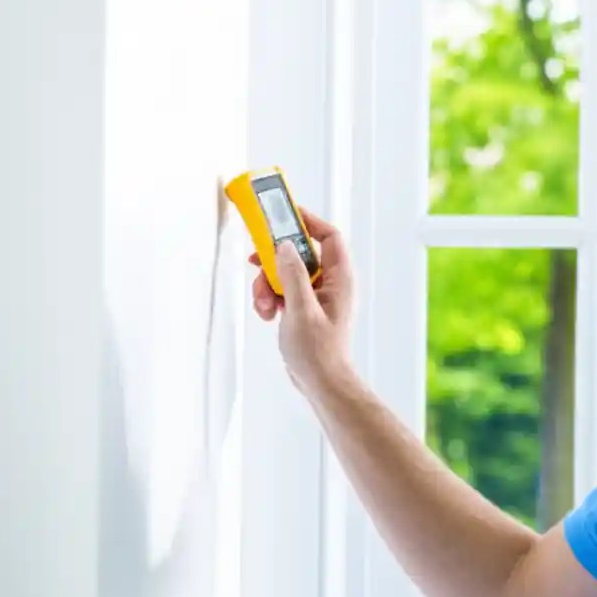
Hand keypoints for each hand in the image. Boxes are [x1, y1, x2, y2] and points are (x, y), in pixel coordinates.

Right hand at [249, 208, 354, 393]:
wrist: (320, 383)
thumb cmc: (319, 352)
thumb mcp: (301, 310)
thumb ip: (293, 275)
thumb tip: (284, 246)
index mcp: (339, 278)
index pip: (328, 236)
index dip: (308, 221)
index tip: (283, 213)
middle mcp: (330, 283)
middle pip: (298, 253)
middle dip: (274, 261)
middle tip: (257, 263)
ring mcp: (316, 296)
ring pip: (285, 273)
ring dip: (268, 285)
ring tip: (264, 306)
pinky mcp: (303, 308)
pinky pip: (282, 290)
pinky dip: (270, 298)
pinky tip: (267, 315)